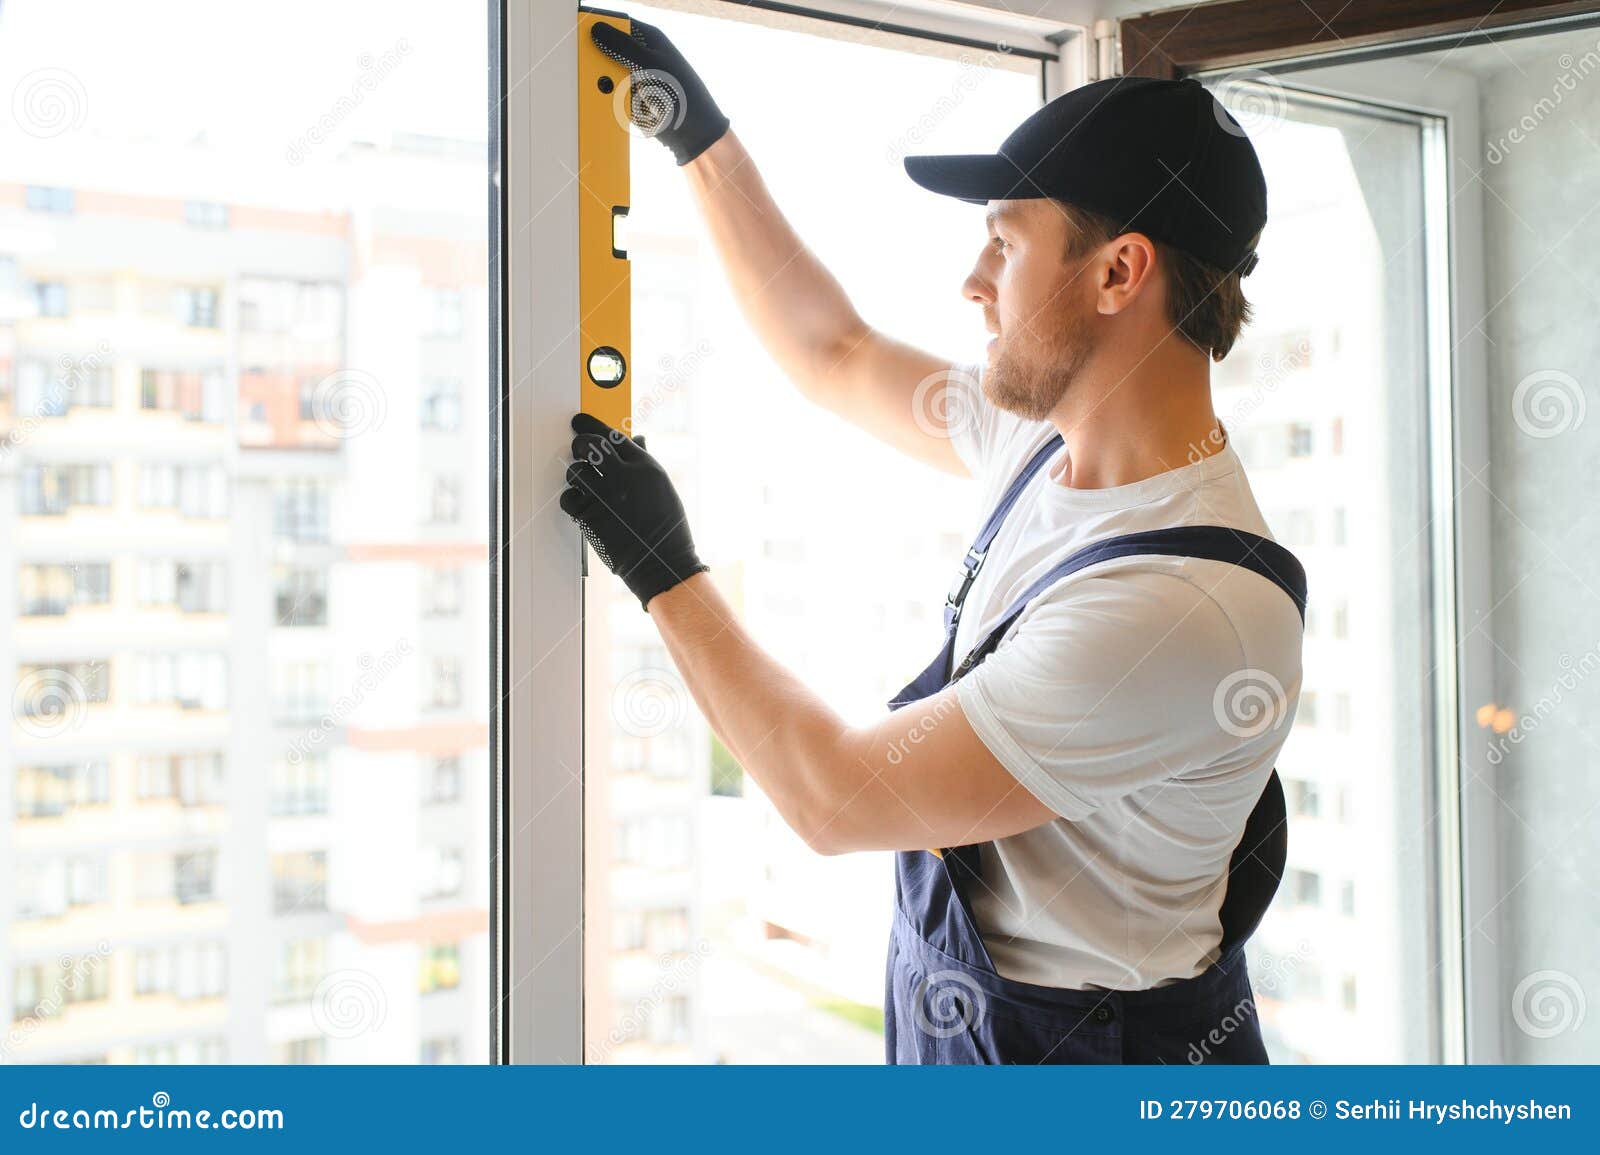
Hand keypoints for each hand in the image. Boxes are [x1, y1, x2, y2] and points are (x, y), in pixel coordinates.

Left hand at [560, 413, 708, 610]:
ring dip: (576, 473)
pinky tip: (582, 502)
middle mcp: (624, 478)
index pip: (613, 436)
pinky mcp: (589, 517)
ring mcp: (605, 497)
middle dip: (580, 443)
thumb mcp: (663, 488)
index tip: (581, 421)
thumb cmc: (667, 529)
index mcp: (645, 468)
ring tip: (585, 481)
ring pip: (575, 471)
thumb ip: (646, 462)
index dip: (593, 425)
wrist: (661, 563)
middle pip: (590, 446)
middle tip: (578, 446)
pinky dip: (572, 498)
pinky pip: (569, 497)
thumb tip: (638, 440)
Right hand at [592, 17, 729, 165]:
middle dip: (598, 61)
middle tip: (594, 72)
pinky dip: (609, 100)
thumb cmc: (683, 98)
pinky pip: (612, 95)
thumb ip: (623, 47)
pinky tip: (612, 106)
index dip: (598, 27)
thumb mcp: (651, 66)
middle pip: (607, 50)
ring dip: (604, 85)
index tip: (579, 34)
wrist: (694, 138)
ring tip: (610, 94)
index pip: (617, 24)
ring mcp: (636, 78)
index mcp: (649, 39)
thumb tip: (597, 30)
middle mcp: (641, 56)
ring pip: (607, 75)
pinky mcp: (633, 99)